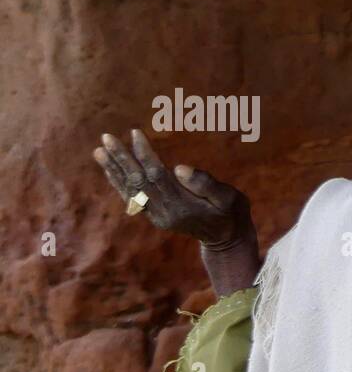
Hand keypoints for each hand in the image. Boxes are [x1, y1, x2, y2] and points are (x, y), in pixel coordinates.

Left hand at [94, 129, 259, 294]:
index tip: (135, 133)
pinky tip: (110, 169)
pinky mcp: (154, 217)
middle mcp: (164, 212)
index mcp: (182, 205)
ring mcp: (157, 216)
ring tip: (99, 150)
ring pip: (130, 190)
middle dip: (122, 158)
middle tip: (106, 137)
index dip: (144, 153)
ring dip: (114, 169)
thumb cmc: (231, 212)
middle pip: (138, 182)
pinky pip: (132, 198)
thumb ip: (206, 183)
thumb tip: (179, 167)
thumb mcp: (228, 197)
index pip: (156, 175)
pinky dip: (119, 182)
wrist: (226, 239)